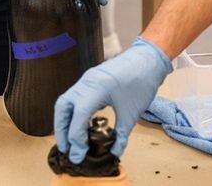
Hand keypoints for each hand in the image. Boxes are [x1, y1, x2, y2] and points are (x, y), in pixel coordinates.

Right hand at [54, 37, 172, 163]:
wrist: (150, 58)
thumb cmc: (143, 81)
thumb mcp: (132, 113)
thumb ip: (121, 135)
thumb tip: (114, 152)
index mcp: (97, 88)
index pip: (78, 116)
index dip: (76, 137)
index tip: (79, 154)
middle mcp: (87, 82)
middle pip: (62, 108)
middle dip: (61, 130)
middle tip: (66, 149)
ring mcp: (87, 79)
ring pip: (65, 102)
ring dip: (64, 122)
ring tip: (70, 141)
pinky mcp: (90, 79)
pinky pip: (74, 97)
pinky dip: (72, 112)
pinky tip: (80, 125)